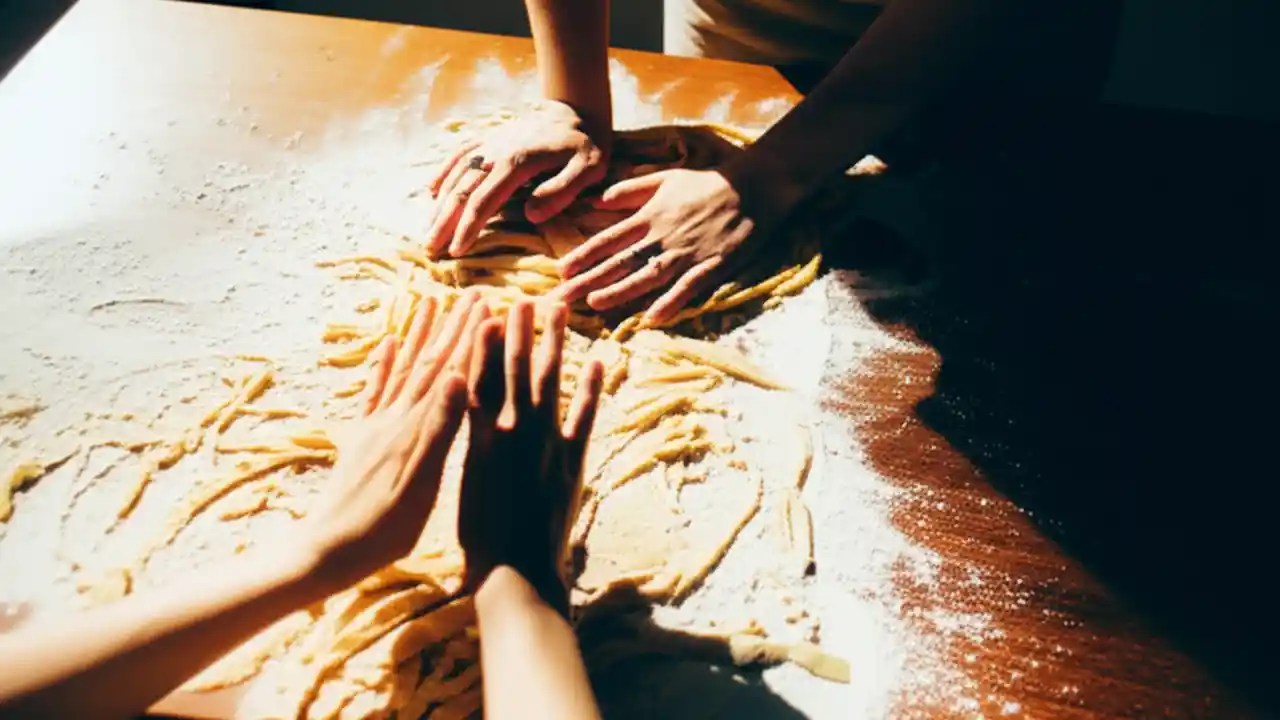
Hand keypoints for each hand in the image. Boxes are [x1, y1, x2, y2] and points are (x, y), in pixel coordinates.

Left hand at [302, 292, 489, 587]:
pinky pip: (374, 392)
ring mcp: (375, 426)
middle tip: (470, 293)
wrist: (328, 550)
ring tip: (429, 301)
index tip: (486, 304)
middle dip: (451, 327)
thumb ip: (439, 428)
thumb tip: (457, 376)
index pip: (447, 372)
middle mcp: (395, 419)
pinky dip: (384, 364)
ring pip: (403, 370)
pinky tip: (389, 344)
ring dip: (419, 335)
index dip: (467, 337)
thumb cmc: (383, 529)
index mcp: (415, 429)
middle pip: (428, 363)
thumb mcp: (419, 483)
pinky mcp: (360, 439)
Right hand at [426, 101, 610, 257]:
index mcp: (517, 162)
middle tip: (430, 250)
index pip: (484, 201)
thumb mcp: (588, 169)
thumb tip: (531, 215)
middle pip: (461, 190)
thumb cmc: (586, 144)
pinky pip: (459, 155)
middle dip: (444, 222)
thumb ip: (562, 191)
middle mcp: (495, 152)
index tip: (456, 251)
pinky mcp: (488, 139)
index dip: (468, 227)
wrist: (576, 107)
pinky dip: (443, 173)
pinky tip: (431, 192)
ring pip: (455, 175)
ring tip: (428, 232)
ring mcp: (489, 144)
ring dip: (439, 205)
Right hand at [457, 300, 603, 612]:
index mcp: (479, 434)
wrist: (514, 570)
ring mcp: (544, 442)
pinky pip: (585, 416)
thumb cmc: (480, 534)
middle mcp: (512, 430)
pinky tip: (600, 361)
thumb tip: (474, 412)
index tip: (488, 310)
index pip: (480, 376)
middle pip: (516, 368)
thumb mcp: (465, 480)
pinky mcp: (571, 460)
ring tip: (559, 311)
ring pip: (550, 381)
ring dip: (554, 343)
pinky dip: (592, 389)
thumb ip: (473, 442)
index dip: (485, 341)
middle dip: (520, 330)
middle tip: (525, 296)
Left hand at [554, 168, 773, 324]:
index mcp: (649, 216)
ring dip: (620, 291)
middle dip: (588, 280)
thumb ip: (630, 190)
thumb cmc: (707, 183)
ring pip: (647, 275)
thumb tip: (597, 201)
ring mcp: (687, 252)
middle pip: (620, 262)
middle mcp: (662, 236)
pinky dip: (671, 302)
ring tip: (593, 305)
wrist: (754, 186)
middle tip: (562, 298)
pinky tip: (652, 318)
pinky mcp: (712, 265)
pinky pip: (688, 287)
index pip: (609, 239)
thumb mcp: (664, 178)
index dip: (583, 256)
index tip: (561, 272)